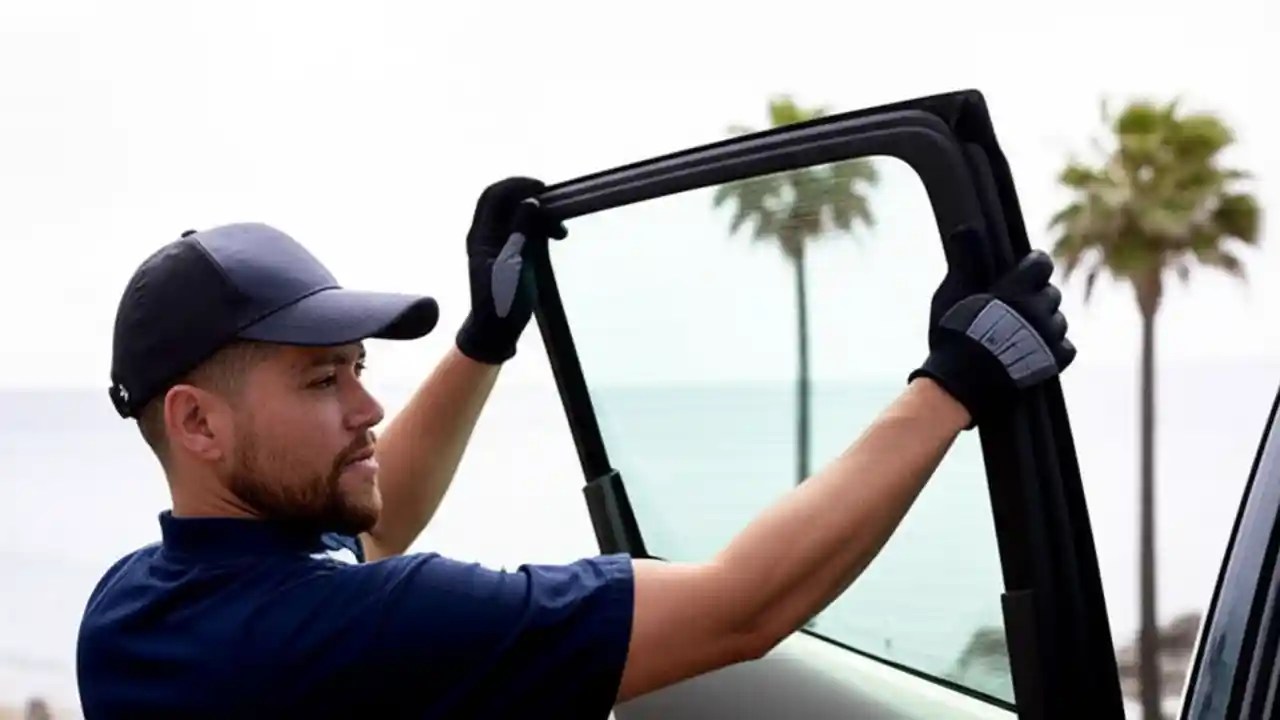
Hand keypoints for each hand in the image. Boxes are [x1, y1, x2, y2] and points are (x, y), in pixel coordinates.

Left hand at [455, 177, 566, 363]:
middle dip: (530, 196)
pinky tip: (556, 235)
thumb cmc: (501, 301)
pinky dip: (540, 227)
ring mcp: (498, 243)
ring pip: (517, 214)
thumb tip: (531, 200)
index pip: (494, 195)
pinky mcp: (510, 252)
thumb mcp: (513, 265)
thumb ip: (521, 231)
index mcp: (481, 235)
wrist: (496, 331)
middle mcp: (487, 234)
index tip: (542, 189)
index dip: (517, 185)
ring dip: (539, 214)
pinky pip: (525, 229)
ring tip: (560, 229)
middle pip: (505, 200)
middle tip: (555, 204)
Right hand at [909, 227, 1075, 426]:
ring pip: (1058, 319)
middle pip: (1050, 292)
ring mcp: (1048, 338)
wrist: (958, 386)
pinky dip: (1054, 345)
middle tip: (1014, 307)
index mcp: (1015, 291)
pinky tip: (1034, 348)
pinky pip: (1066, 346)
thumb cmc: (951, 338)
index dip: (1033, 264)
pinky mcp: (1053, 362)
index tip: (1023, 270)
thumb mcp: (951, 295)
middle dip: (1035, 296)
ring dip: (1044, 321)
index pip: (1041, 264)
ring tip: (1021, 332)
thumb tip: (967, 227)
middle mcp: (1037, 312)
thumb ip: (966, 261)